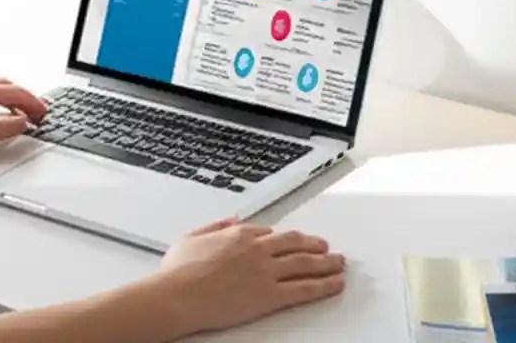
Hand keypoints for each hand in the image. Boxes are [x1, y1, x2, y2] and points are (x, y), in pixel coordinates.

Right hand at [151, 217, 345, 335]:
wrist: (176, 296)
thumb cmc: (177, 272)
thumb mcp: (190, 237)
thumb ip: (214, 226)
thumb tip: (231, 219)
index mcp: (238, 234)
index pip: (270, 233)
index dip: (285, 238)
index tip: (292, 242)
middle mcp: (257, 249)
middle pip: (295, 243)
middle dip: (314, 245)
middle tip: (326, 247)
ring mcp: (265, 272)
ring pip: (305, 263)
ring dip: (326, 262)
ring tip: (339, 263)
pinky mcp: (270, 296)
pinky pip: (304, 289)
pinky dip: (324, 285)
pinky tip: (335, 283)